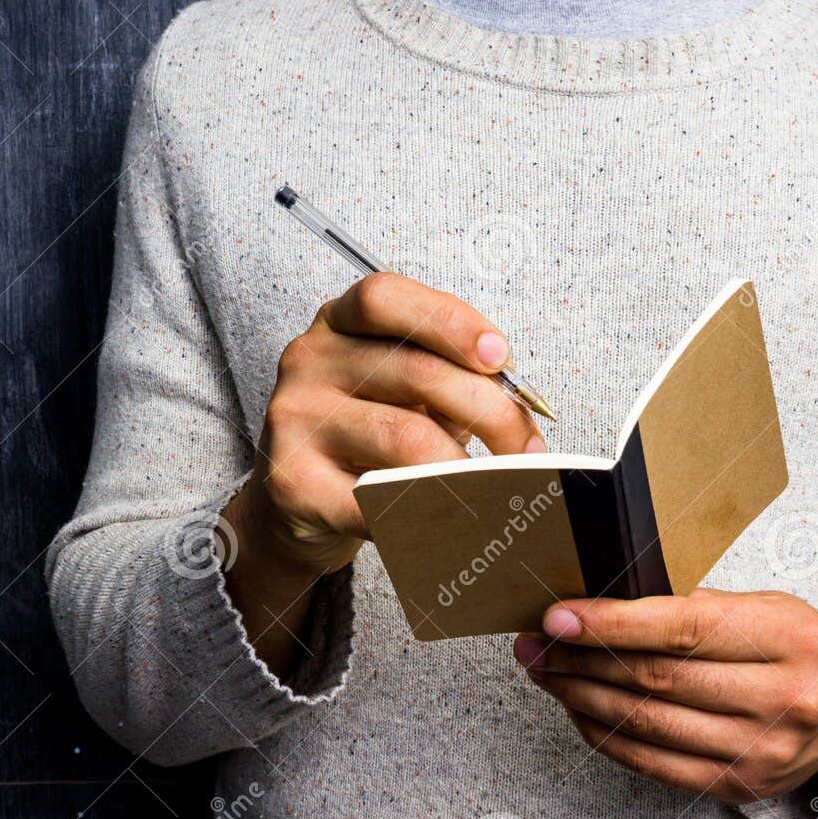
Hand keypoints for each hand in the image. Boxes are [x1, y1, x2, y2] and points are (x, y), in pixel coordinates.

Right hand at [222, 272, 543, 672]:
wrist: (297, 500)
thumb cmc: (366, 436)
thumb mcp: (406, 391)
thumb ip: (452, 379)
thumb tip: (519, 408)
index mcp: (338, 323)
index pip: (386, 298)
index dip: (449, 321)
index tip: (500, 357)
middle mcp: (309, 360)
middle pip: (416, 372)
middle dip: (492, 413)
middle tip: (526, 450)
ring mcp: (294, 418)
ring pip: (405, 439)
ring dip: (466, 469)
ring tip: (493, 488)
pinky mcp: (291, 479)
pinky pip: (375, 499)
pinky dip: (426, 513)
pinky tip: (449, 520)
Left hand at [513, 589, 817, 803]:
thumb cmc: (791, 645)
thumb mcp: (761, 606)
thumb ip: (691, 606)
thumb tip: (599, 607)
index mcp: (789, 637)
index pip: (682, 629)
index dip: (611, 623)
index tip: (558, 617)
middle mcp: (783, 699)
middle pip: (657, 680)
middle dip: (582, 660)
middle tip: (536, 643)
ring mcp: (761, 751)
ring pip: (647, 723)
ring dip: (580, 696)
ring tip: (546, 671)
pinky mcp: (737, 785)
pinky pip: (652, 762)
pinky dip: (605, 734)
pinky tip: (577, 708)